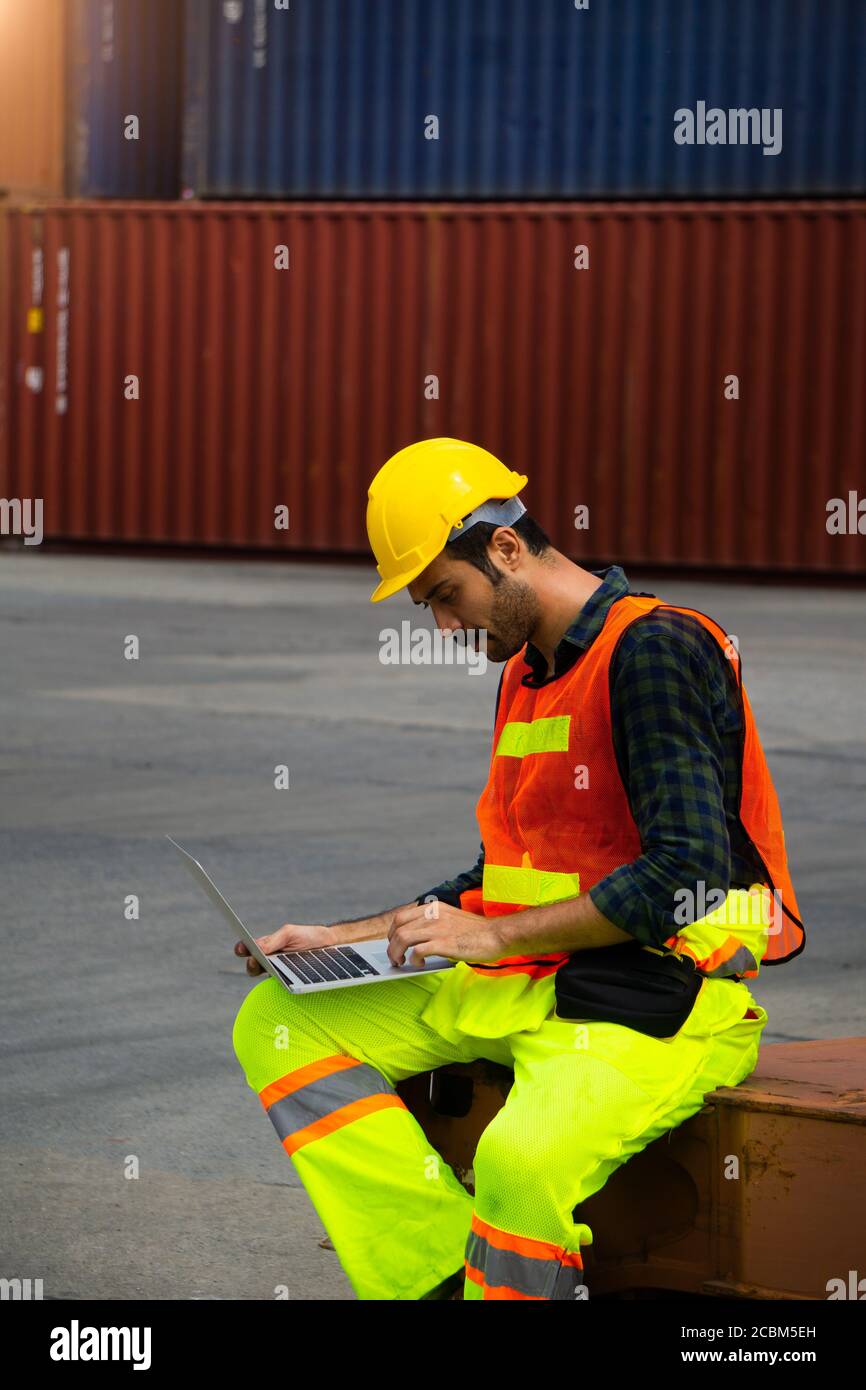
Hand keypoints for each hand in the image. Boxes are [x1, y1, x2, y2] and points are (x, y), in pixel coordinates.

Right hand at [234, 923, 329, 976]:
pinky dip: (278, 982)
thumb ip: (273, 940)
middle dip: (251, 963)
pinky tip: (280, 977)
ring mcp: (279, 972)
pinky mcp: (289, 981)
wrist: (330, 945)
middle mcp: (270, 960)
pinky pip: (280, 984)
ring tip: (267, 967)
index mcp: (267, 946)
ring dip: (263, 973)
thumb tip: (256, 948)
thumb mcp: (290, 933)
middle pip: (253, 966)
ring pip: (264, 976)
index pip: (249, 948)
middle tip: (254, 960)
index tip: (241, 948)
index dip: (242, 948)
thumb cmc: (308, 936)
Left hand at [387, 901, 505, 967]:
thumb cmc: (477, 932)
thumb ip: (434, 923)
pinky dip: (413, 960)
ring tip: (401, 963)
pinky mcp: (444, 943)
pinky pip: (417, 951)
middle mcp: (433, 915)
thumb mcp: (451, 918)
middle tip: (395, 957)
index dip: (392, 932)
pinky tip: (419, 964)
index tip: (393, 943)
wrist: (497, 935)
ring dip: (397, 953)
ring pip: (403, 938)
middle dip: (392, 945)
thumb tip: (416, 939)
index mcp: (434, 908)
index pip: (401, 916)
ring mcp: (438, 928)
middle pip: (398, 927)